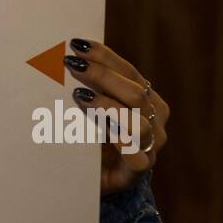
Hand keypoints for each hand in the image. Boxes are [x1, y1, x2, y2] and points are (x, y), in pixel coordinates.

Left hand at [65, 38, 168, 194]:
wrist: (89, 178)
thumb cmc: (88, 135)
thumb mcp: (90, 105)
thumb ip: (87, 83)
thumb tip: (67, 55)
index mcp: (146, 98)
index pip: (128, 72)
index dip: (104, 57)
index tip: (76, 45)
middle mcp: (154, 120)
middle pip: (135, 92)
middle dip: (102, 76)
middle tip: (72, 66)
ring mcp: (150, 146)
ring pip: (138, 122)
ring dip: (108, 106)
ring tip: (80, 96)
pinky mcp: (138, 170)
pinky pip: (135, 156)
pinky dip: (119, 142)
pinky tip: (101, 132)